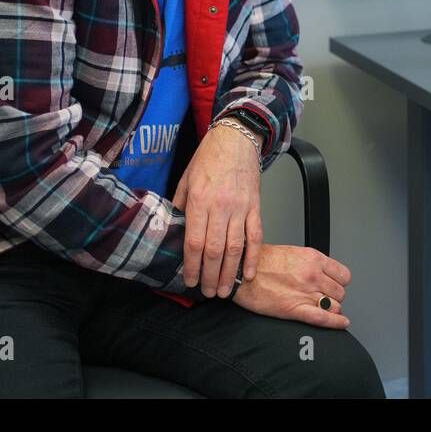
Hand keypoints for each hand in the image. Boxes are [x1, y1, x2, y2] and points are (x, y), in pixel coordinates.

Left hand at [171, 121, 261, 297]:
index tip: (188, 280)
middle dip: (209, 276)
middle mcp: (220, 207)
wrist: (236, 139)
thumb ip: (180, 206)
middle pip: (214, 250)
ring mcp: (240, 208)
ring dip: (229, 273)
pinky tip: (248, 273)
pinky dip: (253, 257)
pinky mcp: (255, 207)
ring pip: (235, 248)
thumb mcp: (185, 180)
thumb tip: (174, 230)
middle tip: (207, 292)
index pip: (193, 242)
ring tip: (224, 290)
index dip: (191, 266)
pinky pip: (256, 236)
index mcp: (199, 201)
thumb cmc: (208, 158)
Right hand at [229, 243, 351, 329]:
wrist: (240, 271)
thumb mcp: (291, 252)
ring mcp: (306, 292)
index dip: (340, 282)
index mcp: (312, 259)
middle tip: (324, 297)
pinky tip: (342, 323)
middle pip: (340, 291)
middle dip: (334, 296)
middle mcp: (313, 275)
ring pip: (335, 305)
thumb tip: (321, 272)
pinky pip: (323, 318)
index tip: (335, 285)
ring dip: (331, 308)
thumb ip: (310, 263)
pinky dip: (336, 322)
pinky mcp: (295, 309)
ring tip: (321, 307)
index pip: (343, 275)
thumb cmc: (260, 262)